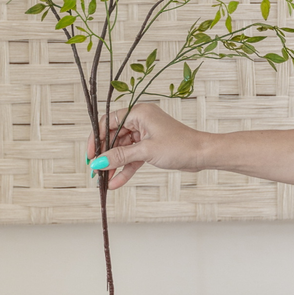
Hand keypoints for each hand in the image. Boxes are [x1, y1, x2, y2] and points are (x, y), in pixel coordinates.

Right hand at [87, 103, 208, 189]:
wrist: (202, 155)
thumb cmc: (180, 146)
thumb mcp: (146, 151)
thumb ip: (120, 156)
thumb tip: (99, 161)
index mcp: (139, 112)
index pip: (109, 121)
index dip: (97, 138)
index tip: (91, 155)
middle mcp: (140, 120)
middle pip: (114, 136)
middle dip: (104, 154)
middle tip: (95, 170)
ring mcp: (145, 134)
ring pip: (123, 149)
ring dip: (114, 164)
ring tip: (104, 179)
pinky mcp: (150, 146)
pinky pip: (133, 157)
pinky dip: (125, 168)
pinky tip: (116, 182)